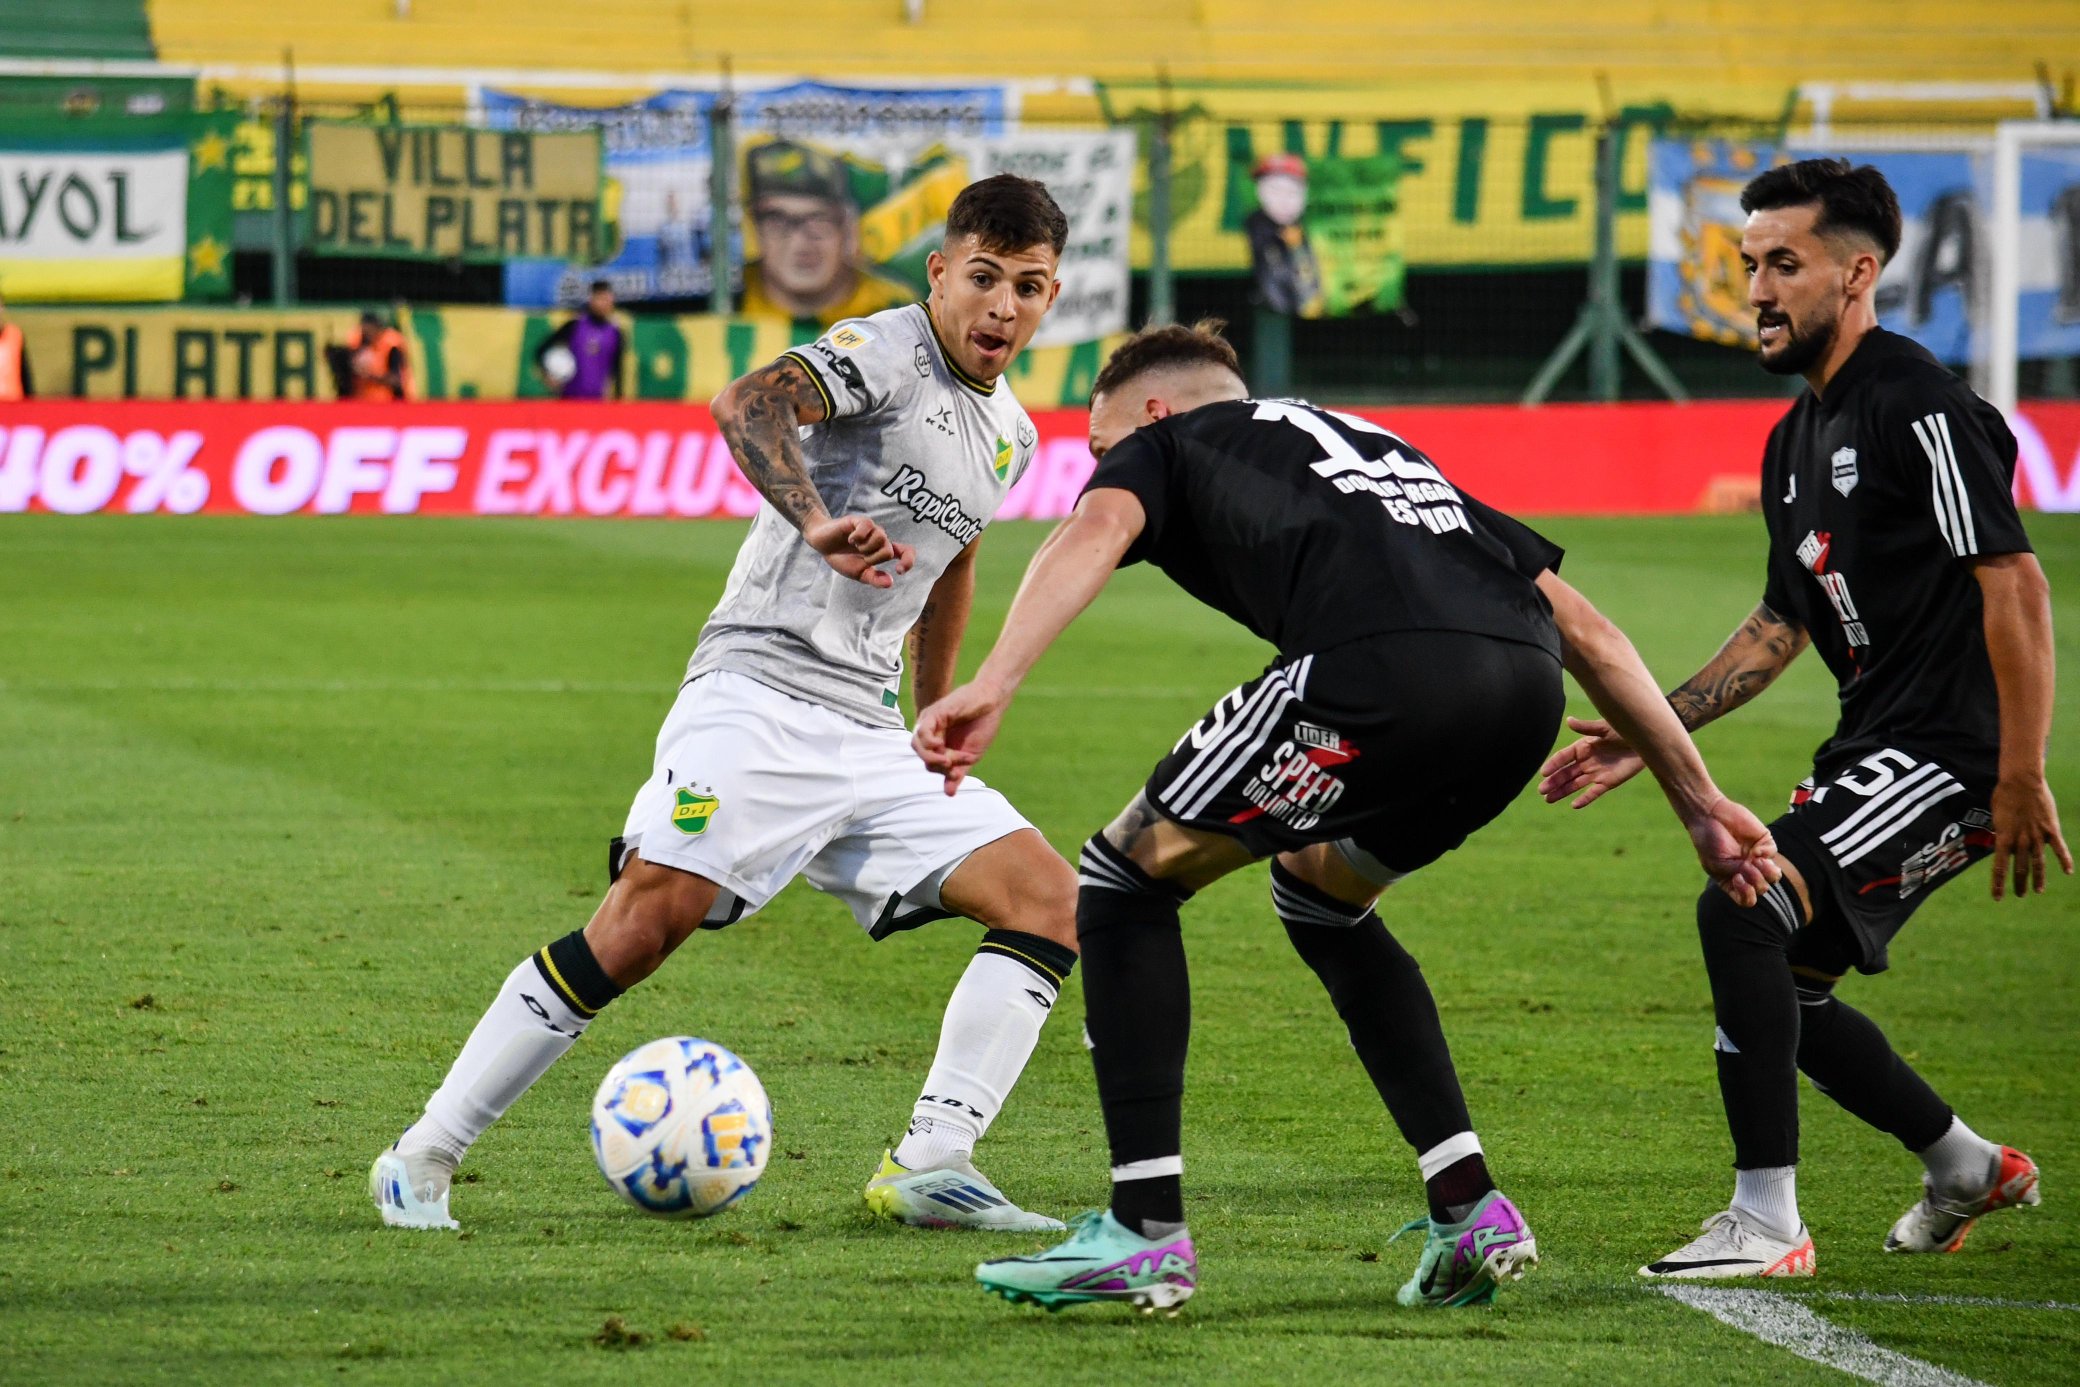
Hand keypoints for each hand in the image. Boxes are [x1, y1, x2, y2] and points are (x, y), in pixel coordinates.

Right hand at [805, 514, 914, 588]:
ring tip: (854, 546)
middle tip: (859, 556)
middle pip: (888, 551)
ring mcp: (870, 529)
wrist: (822, 544)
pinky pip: (867, 526)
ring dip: (865, 547)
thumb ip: (874, 578)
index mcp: (882, 551)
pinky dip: (858, 536)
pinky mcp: (859, 521)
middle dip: (872, 559)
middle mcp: (880, 538)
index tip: (899, 571)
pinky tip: (850, 539)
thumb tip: (890, 583)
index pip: (906, 552)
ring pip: (881, 538)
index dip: (908, 560)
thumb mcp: (859, 574)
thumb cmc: (842, 558)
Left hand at [912, 679, 1010, 795]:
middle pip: (922, 756)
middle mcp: (931, 732)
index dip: (945, 771)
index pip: (931, 765)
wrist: (993, 704)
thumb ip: (957, 772)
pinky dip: (928, 742)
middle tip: (954, 764)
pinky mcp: (933, 713)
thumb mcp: (969, 756)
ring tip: (948, 758)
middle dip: (938, 765)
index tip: (964, 764)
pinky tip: (940, 744)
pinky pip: (921, 732)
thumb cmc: (982, 726)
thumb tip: (949, 794)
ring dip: (932, 757)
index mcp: (939, 744)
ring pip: (917, 746)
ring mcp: (930, 722)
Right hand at [1538, 716, 1647, 806]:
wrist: (1644, 742)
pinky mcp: (1607, 783)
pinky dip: (1584, 799)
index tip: (1543, 773)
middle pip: (1566, 773)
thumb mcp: (1604, 727)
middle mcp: (1586, 762)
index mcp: (1582, 747)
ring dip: (1562, 792)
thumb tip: (1568, 720)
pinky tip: (1574, 805)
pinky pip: (1593, 792)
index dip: (1553, 765)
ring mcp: (1596, 773)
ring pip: (1575, 784)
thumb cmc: (1624, 730)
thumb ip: (1586, 727)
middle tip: (1541, 790)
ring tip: (1548, 800)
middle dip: (1553, 782)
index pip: (1563, 757)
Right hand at [1684, 794, 1780, 906]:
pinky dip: (1766, 854)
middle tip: (1745, 867)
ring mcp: (1756, 858)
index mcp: (1732, 881)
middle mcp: (1746, 872)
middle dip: (1756, 881)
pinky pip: (1773, 854)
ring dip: (1767, 873)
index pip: (1747, 899)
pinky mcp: (1763, 843)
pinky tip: (1755, 849)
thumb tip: (1759, 876)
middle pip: (1762, 889)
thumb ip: (1737, 873)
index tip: (1737, 879)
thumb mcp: (1717, 863)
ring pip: (1774, 876)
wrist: (1710, 814)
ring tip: (1756, 861)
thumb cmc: (1708, 841)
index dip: (1747, 895)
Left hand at [1988, 774, 2073, 899]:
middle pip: (2021, 868)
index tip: (1998, 898)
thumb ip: (2001, 833)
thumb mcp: (1996, 817)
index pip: (1999, 867)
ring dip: (2038, 878)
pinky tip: (2068, 872)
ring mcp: (2037, 836)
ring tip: (2037, 891)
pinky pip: (2060, 849)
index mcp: (2004, 838)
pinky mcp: (2051, 830)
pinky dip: (2065, 861)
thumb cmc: (2004, 795)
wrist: (2022, 781)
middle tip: (2020, 895)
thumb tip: (2002, 845)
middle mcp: (2021, 840)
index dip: (1998, 884)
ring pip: (2039, 863)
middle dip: (2019, 884)